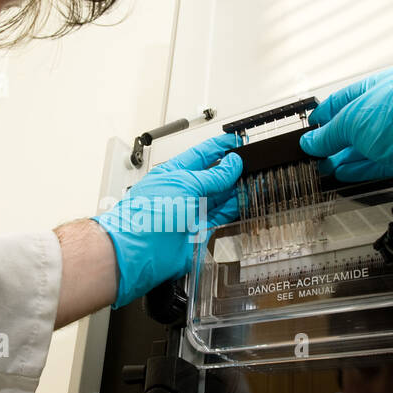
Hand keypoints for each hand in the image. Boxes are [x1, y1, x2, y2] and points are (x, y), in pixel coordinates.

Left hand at [94, 133, 242, 307]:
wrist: (139, 252)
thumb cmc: (146, 215)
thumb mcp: (184, 185)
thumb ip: (212, 176)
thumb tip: (231, 164)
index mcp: (173, 173)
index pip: (200, 155)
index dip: (219, 147)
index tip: (236, 141)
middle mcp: (181, 192)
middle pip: (211, 175)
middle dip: (231, 168)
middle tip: (251, 162)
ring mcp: (190, 212)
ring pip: (218, 196)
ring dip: (236, 188)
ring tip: (253, 179)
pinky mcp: (198, 231)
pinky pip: (220, 216)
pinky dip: (233, 208)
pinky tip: (243, 199)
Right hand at [300, 66, 392, 185]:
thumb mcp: (352, 119)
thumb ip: (330, 134)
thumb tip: (311, 142)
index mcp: (377, 89)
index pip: (345, 100)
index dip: (326, 113)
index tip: (312, 126)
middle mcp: (388, 111)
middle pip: (354, 127)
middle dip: (333, 140)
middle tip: (314, 152)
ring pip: (363, 149)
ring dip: (342, 158)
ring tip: (323, 167)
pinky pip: (375, 166)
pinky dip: (357, 170)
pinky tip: (343, 174)